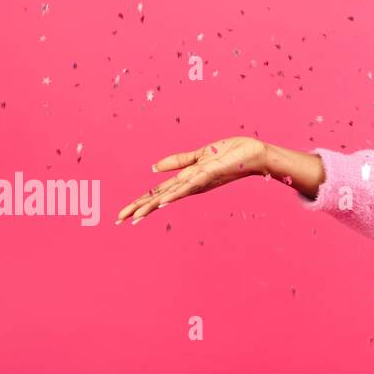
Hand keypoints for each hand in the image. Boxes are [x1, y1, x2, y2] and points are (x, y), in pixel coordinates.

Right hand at [115, 136, 272, 224]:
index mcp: (187, 181)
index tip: (123, 214)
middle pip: (161, 197)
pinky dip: (177, 193)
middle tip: (119, 220)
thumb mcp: (199, 155)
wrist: (254, 153)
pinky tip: (164, 202)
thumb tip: (153, 168)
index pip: (159, 192)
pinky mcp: (210, 173)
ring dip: (153, 205)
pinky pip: (191, 185)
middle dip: (140, 208)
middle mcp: (191, 185)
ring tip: (136, 215)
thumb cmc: (230, 153)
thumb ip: (178, 161)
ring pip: (172, 194)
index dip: (141, 201)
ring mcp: (200, 181)